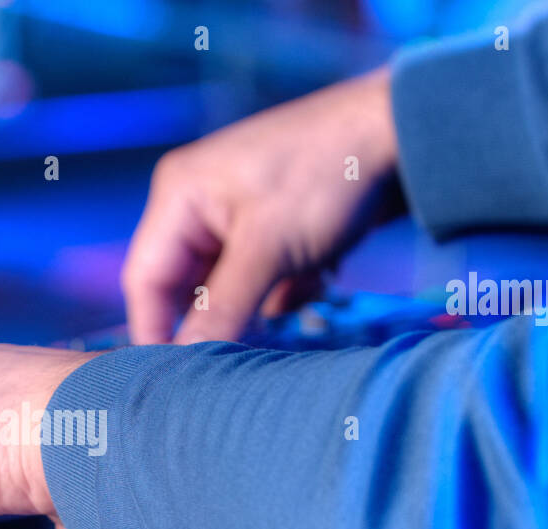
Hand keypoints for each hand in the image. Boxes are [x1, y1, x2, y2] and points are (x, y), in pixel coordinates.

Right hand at [122, 66, 399, 344]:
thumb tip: (183, 364)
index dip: (153, 332)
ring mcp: (235, 213)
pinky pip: (259, 276)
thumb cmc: (325, 176)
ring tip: (290, 305)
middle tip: (234, 360)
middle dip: (214, 320)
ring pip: (225, 286)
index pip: (145, 280)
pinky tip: (316, 278)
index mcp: (178, 197)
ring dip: (256, 307)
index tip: (170, 380)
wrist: (403, 130)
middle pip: (183, 286)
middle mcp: (197, 203)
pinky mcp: (272, 225)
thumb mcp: (268, 250)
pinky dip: (283, 290)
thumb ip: (220, 310)